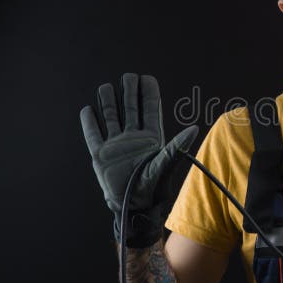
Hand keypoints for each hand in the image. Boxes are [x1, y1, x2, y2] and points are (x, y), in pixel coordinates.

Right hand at [80, 73, 198, 246]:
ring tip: (107, 87)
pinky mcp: (100, 155)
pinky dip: (90, 122)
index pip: (149, 109)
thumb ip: (177, 145)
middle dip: (128, 92)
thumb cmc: (153, 187)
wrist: (133, 206)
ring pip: (111, 116)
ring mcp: (116, 145)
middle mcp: (132, 137)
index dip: (148, 93)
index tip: (146, 78)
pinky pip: (93, 134)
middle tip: (128, 76)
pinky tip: (88, 109)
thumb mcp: (165, 164)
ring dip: (108, 101)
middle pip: (130, 108)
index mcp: (150, 137)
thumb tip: (194, 128)